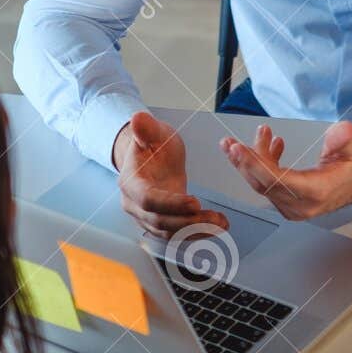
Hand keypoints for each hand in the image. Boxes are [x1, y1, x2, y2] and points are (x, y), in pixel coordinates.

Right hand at [112, 112, 228, 237]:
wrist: (150, 156)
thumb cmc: (152, 144)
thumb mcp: (154, 132)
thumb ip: (146, 128)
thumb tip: (137, 118)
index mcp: (131, 182)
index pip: (148, 199)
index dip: (170, 203)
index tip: (194, 202)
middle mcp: (134, 204)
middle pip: (159, 221)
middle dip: (189, 222)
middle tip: (214, 218)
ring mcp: (146, 217)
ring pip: (169, 232)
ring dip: (196, 230)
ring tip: (221, 224)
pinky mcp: (161, 223)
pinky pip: (177, 234)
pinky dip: (197, 233)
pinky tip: (217, 227)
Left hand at [220, 121, 351, 219]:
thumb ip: (345, 139)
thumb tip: (342, 130)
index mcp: (317, 193)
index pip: (277, 181)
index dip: (254, 164)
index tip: (238, 149)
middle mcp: (302, 205)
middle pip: (263, 184)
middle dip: (244, 162)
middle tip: (229, 143)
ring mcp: (294, 206)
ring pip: (263, 184)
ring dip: (252, 160)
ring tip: (256, 135)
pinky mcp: (289, 202)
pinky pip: (268, 183)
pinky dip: (264, 163)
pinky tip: (271, 145)